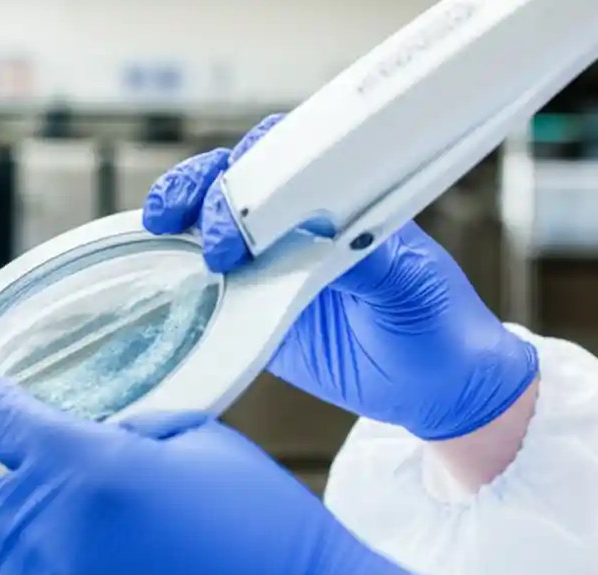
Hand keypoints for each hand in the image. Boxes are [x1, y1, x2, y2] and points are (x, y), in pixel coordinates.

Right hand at [142, 115, 537, 440]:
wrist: (433, 391)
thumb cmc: (436, 325)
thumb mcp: (410, 285)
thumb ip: (364, 256)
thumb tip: (312, 233)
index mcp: (343, 202)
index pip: (287, 161)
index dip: (255, 176)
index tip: (244, 222)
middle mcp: (301, 223)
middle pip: (237, 179)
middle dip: (204, 189)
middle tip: (198, 231)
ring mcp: (272, 262)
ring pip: (211, 221)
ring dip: (181, 215)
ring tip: (161, 226)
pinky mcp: (252, 305)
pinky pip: (207, 281)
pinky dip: (178, 269)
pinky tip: (160, 267)